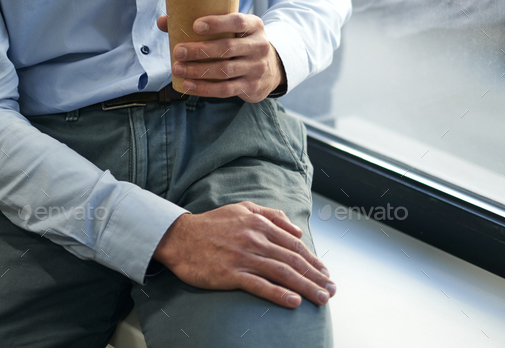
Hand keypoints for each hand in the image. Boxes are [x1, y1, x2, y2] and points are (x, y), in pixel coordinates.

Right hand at [153, 202, 335, 307]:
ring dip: (305, 287)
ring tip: (320, 299)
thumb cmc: (213, 224)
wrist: (180, 237)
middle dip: (315, 276)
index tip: (325, 273)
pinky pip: (259, 286)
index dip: (313, 260)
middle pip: (292, 260)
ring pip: (281, 273)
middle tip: (331, 290)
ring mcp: (243, 256)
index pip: (293, 244)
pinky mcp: (230, 274)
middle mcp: (255, 238)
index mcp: (259, 223)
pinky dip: (278, 294)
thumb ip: (271, 215)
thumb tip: (296, 231)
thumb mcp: (242, 208)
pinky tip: (293, 302)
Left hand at [156, 12, 285, 102]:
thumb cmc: (241, 43)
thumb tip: (163, 21)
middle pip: (227, 48)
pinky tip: (188, 85)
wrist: (271, 68)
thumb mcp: (232, 29)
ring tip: (177, 68)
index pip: (237, 21)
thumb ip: (202, 23)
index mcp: (254, 25)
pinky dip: (204, 88)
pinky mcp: (251, 87)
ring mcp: (257, 68)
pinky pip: (225, 89)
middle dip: (199, 50)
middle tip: (177, 51)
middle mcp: (259, 46)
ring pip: (224, 70)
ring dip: (198, 71)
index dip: (217, 23)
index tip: (195, 25)